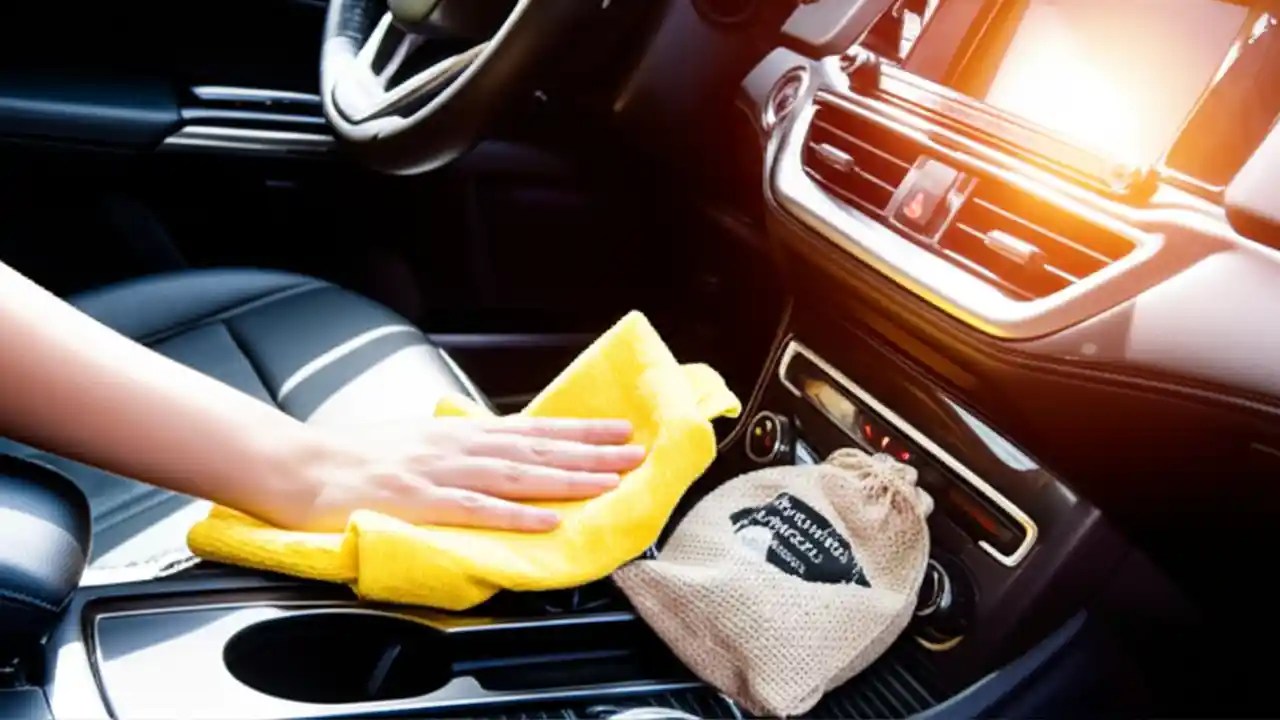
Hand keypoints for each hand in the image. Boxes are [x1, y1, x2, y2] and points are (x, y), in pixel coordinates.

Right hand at [268, 417, 645, 531]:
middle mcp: (458, 447)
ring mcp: (440, 473)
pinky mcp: (419, 502)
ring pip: (517, 475)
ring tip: (608, 481)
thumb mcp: (419, 441)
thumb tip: (501, 448)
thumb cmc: (358, 458)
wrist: (300, 466)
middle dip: (591, 452)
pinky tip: (548, 519)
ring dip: (567, 478)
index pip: (533, 429)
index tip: (620, 430)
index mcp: (460, 434)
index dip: (579, 431)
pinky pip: (475, 509)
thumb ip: (461, 446)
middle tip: (636, 454)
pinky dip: (515, 514)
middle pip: (537, 449)